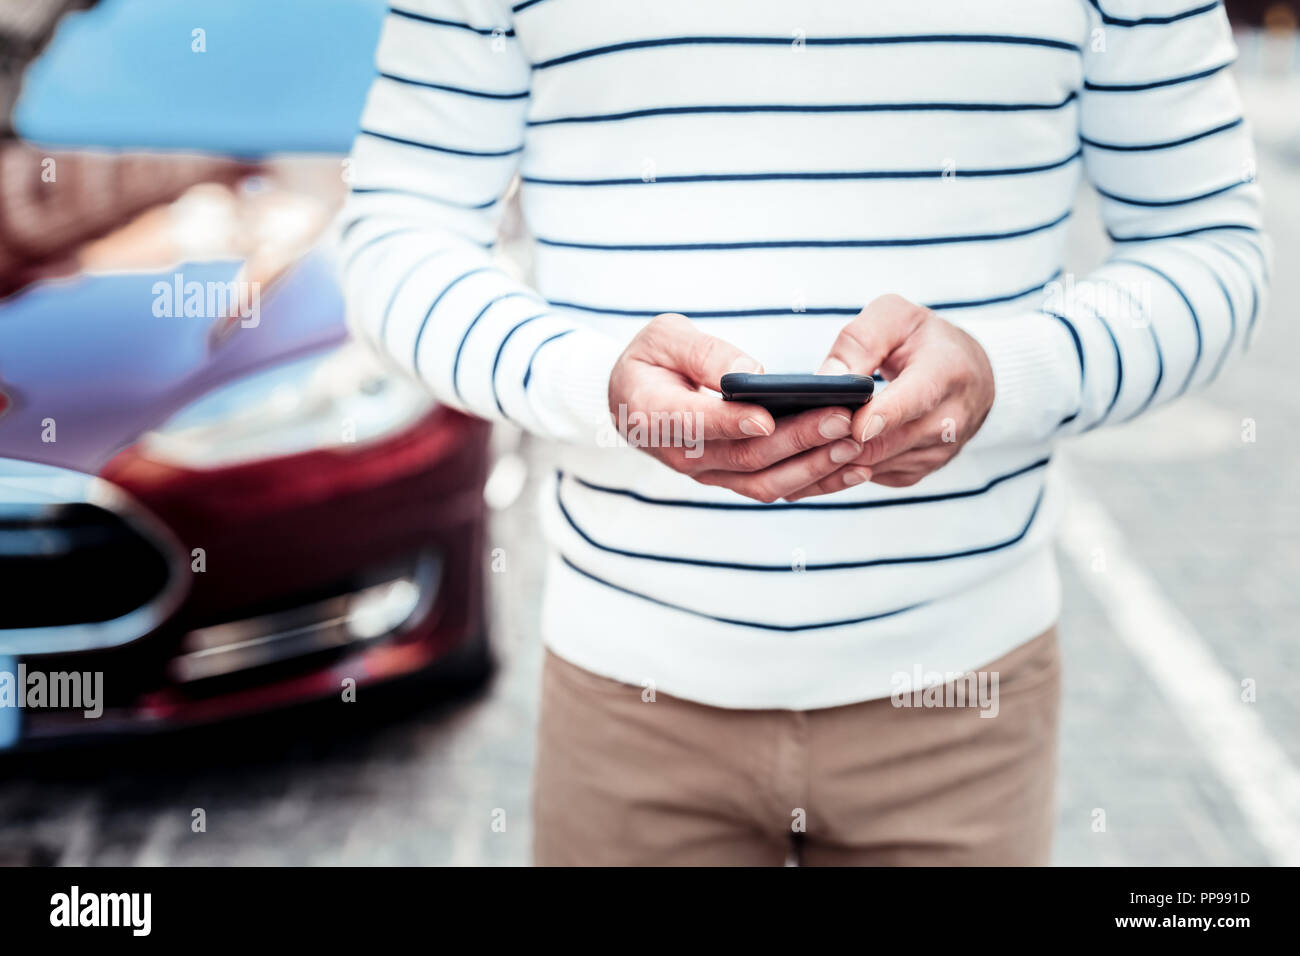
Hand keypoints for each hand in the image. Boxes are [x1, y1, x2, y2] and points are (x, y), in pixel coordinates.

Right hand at [607, 313, 866, 501]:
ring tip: (854, 444)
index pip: (696, 423)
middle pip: (743, 456)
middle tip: (841, 418)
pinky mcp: (731, 480)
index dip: (732, 422)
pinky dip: (815, 480)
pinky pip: (774, 488)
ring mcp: (707, 473)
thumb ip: (702, 352)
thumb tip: (748, 374)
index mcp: (652, 414)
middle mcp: (681, 454)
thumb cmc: (651, 360)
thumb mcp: (663, 338)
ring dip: (812, 467)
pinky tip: (852, 466)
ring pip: (763, 482)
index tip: (768, 415)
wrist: (632, 400)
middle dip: (795, 440)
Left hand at [785, 295, 993, 498]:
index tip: (853, 425)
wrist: (970, 376)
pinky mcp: (917, 471)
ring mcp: (935, 453)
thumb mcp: (896, 317)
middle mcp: (949, 420)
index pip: (915, 400)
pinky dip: (839, 467)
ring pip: (872, 466)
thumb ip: (861, 341)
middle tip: (790, 433)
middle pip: (886, 443)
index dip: (883, 416)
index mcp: (947, 373)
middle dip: (837, 440)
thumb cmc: (926, 340)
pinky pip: (871, 476)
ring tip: (790, 445)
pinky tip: (811, 454)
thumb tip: (825, 379)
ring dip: (831, 458)